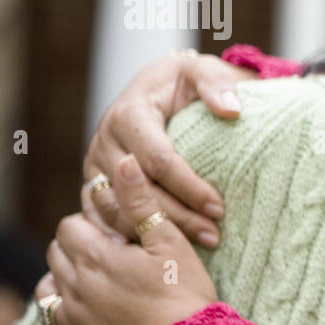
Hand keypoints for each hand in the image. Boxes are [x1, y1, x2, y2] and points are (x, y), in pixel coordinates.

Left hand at [25, 155, 218, 324]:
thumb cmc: (185, 293)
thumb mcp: (170, 241)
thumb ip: (141, 202)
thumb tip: (123, 162)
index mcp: (96, 258)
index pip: (69, 228)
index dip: (87, 224)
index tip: (111, 230)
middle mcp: (78, 289)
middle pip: (56, 258)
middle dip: (74, 251)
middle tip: (104, 253)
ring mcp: (78, 324)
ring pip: (48, 296)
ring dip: (58, 285)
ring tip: (78, 284)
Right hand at [83, 51, 255, 247]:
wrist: (156, 88)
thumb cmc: (184, 82)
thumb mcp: (201, 71)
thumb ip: (216, 83)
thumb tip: (231, 109)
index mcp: (129, 115)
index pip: (158, 160)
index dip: (190, 187)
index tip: (220, 207)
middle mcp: (105, 142)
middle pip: (137, 193)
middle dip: (177, 218)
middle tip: (214, 236)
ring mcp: (95, 166)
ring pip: (116, 211)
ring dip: (152, 233)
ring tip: (195, 249)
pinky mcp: (93, 185)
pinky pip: (102, 219)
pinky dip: (125, 238)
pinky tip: (155, 253)